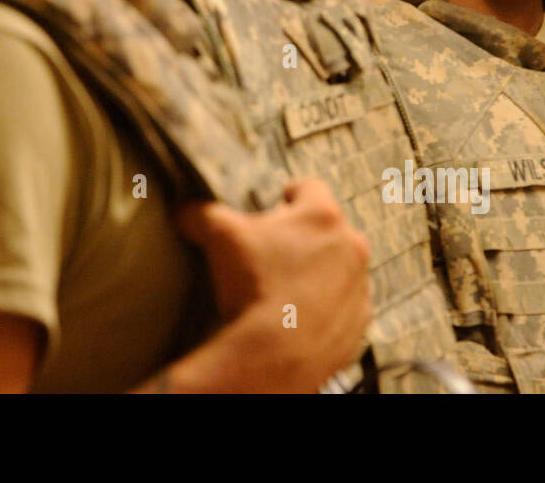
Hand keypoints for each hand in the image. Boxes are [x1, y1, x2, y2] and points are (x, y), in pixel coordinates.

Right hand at [176, 177, 370, 391]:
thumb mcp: (219, 237)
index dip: (291, 193)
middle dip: (304, 236)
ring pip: (340, 268)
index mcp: (321, 217)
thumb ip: (202, 215)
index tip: (279, 203)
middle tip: (275, 252)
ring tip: (286, 289)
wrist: (275, 355)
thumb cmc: (253, 287)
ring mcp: (359, 286)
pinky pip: (345, 306)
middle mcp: (350, 246)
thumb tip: (185, 212)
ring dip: (319, 272)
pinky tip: (299, 317)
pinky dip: (327, 307)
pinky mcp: (359, 323)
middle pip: (328, 229)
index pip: (310, 187)